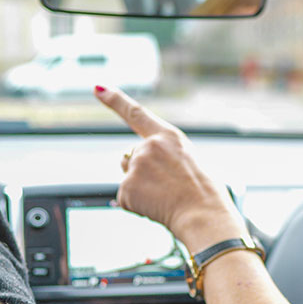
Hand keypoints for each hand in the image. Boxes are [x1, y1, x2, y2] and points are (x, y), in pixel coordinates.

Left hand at [94, 86, 248, 252]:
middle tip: (168, 187)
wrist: (204, 214)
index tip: (98, 89)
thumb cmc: (202, 193)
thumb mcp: (187, 161)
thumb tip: (135, 166)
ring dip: (140, 188)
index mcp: (169, 136)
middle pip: (131, 157)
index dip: (115, 100)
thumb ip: (162, 155)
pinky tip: (156, 207)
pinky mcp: (127, 188)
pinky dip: (137, 205)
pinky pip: (126, 198)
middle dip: (142, 172)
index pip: (136, 113)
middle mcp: (149, 146)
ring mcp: (137, 166)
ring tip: (165, 197)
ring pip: (128, 177)